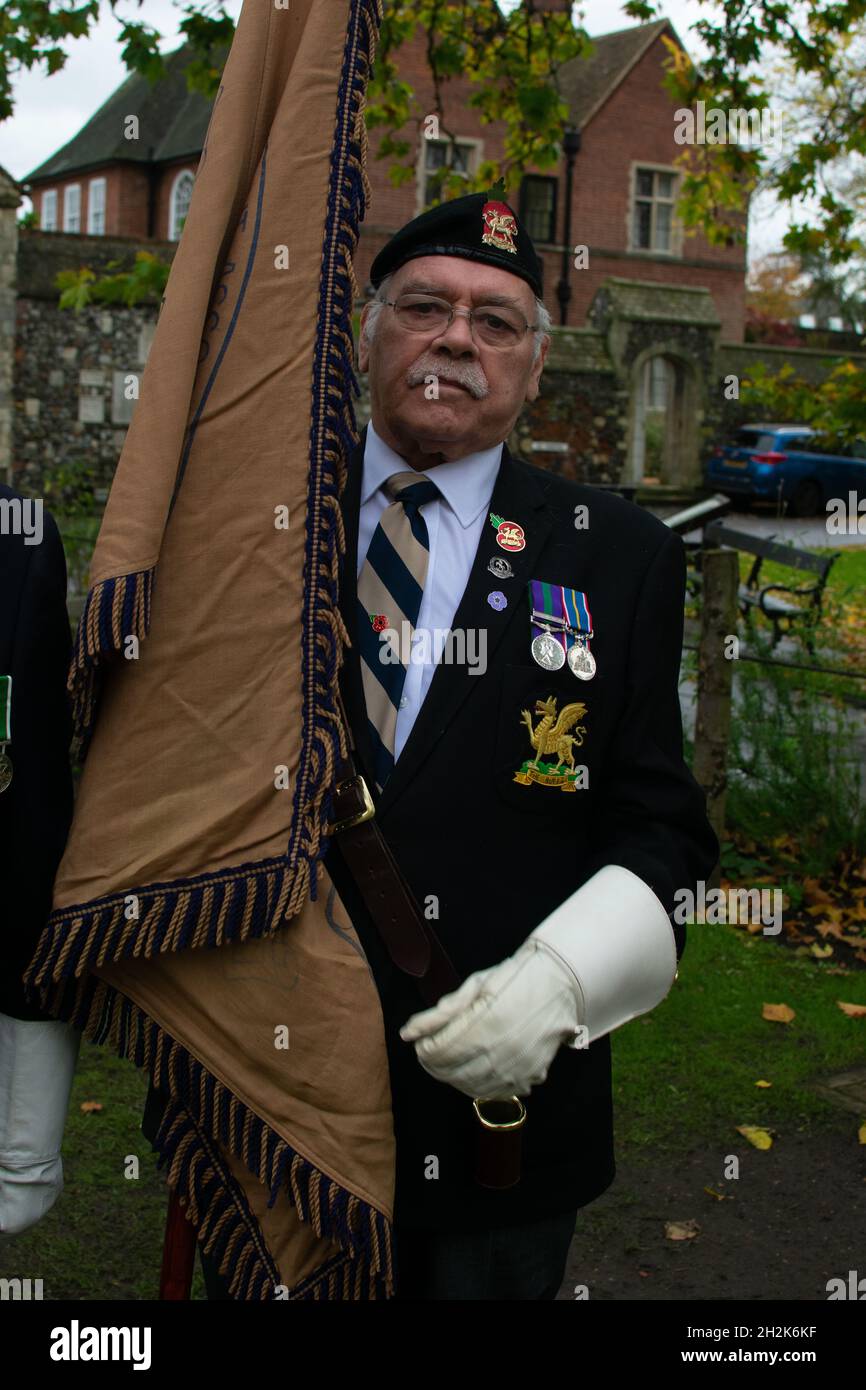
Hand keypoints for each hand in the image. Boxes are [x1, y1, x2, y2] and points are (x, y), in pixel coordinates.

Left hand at [398, 940, 580, 1097]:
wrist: (561, 984)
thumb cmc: (516, 978)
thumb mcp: (476, 985)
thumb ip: (440, 1013)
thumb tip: (408, 1033)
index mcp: (487, 1023)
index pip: (440, 1051)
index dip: (424, 1048)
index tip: (420, 1040)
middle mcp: (503, 1051)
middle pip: (451, 1072)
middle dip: (433, 1063)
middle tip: (430, 1050)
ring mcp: (518, 1068)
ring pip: (470, 1087)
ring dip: (452, 1076)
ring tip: (449, 1059)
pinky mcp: (530, 1077)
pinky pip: (494, 1093)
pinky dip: (476, 1085)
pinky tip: (473, 1069)